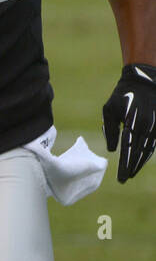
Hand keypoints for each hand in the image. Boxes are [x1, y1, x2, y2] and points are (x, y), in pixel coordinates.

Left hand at [102, 63, 155, 181]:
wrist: (144, 81)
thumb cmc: (122, 95)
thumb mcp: (110, 109)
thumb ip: (110, 130)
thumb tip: (112, 150)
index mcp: (133, 123)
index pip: (128, 150)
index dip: (125, 165)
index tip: (121, 177)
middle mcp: (147, 127)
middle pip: (139, 153)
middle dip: (132, 167)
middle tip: (124, 179)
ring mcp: (155, 126)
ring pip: (148, 150)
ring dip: (140, 162)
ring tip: (131, 173)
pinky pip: (153, 143)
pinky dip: (147, 153)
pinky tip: (141, 160)